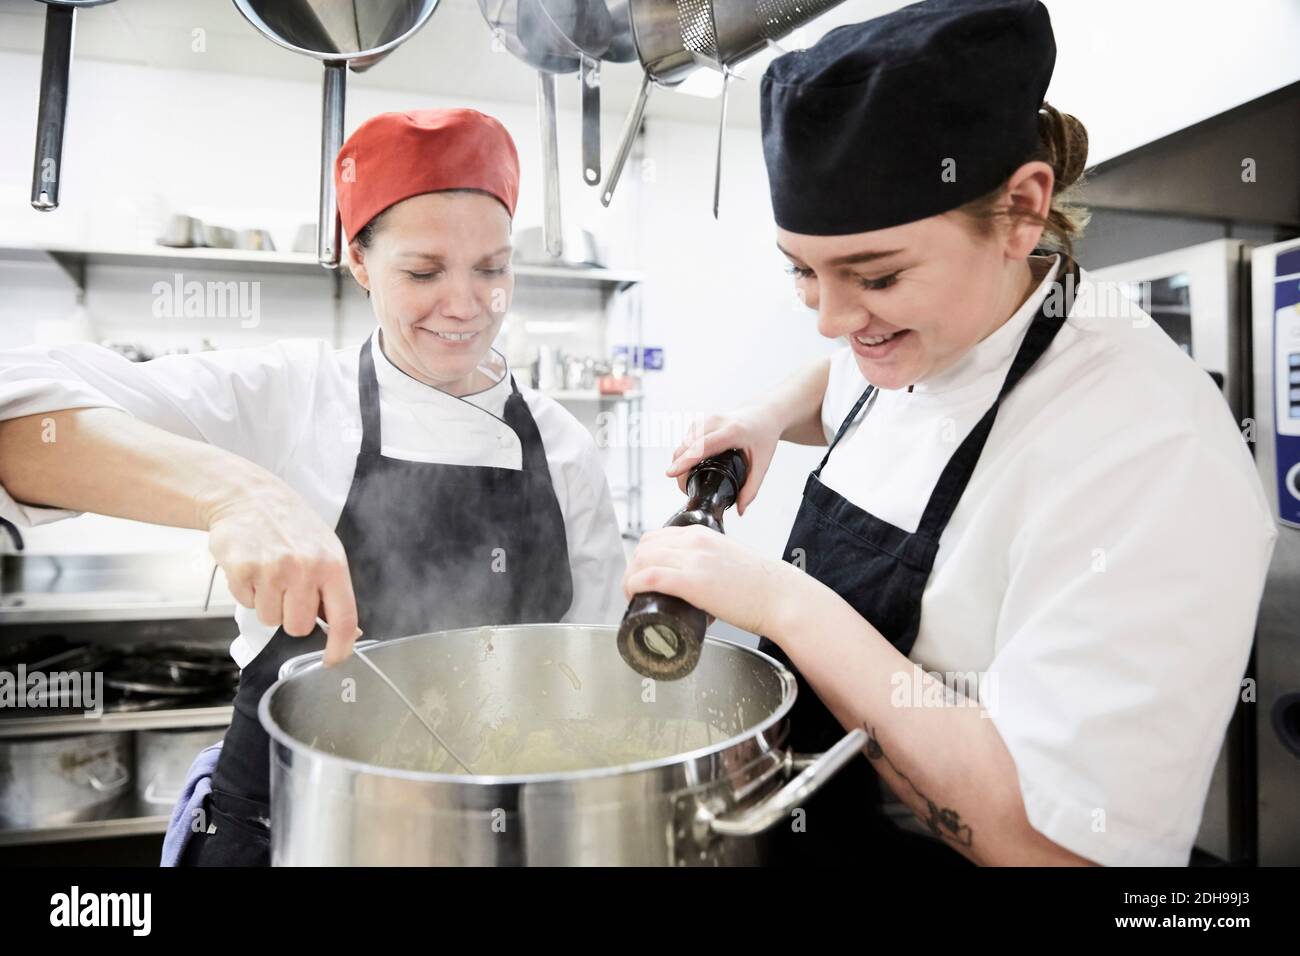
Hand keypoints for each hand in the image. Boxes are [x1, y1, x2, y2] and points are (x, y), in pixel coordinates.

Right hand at [205, 479, 359, 665]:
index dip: (340, 647)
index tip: (333, 660)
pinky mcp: (243, 570)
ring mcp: (273, 569)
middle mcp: (305, 568)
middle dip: (291, 615)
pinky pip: (245, 603)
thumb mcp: (325, 550)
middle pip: (299, 627)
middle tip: (287, 589)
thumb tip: (349, 632)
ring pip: (270, 619)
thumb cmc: (290, 526)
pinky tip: (252, 567)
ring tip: (268, 573)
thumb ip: (334, 591)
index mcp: (332, 565)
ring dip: (267, 602)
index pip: (343, 618)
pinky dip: (247, 591)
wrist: (249, 497)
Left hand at [622, 525, 810, 637]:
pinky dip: (634, 585)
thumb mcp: (729, 560)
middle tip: (634, 588)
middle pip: (645, 546)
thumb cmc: (761, 586)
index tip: (642, 574)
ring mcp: (693, 560)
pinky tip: (633, 595)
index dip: (643, 557)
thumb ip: (711, 563)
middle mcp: (694, 542)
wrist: (781, 597)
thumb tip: (700, 581)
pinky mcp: (693, 582)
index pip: (657, 537)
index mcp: (702, 534)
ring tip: (633, 596)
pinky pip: (650, 576)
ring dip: (630, 578)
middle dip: (633, 567)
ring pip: (642, 560)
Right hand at [667, 406, 781, 514]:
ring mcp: (708, 419)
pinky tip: (688, 466)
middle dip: (679, 466)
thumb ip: (752, 488)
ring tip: (686, 481)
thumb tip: (739, 510)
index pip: (703, 446)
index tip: (672, 473)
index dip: (686, 460)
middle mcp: (717, 421)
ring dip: (679, 460)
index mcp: (733, 431)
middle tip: (683, 489)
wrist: (764, 413)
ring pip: (685, 441)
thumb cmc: (764, 437)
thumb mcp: (762, 464)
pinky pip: (687, 438)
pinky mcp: (702, 420)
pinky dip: (684, 452)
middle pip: (689, 444)